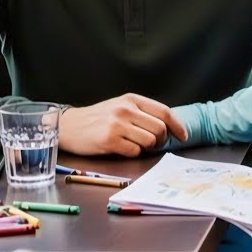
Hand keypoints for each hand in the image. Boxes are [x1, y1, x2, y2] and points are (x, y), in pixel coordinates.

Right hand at [58, 94, 188, 156]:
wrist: (69, 126)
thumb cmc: (98, 119)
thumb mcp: (120, 106)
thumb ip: (142, 113)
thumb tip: (169, 127)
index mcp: (131, 99)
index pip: (164, 112)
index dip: (177, 126)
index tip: (183, 137)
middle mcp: (125, 109)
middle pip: (160, 129)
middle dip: (162, 140)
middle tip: (154, 144)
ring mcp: (117, 124)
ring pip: (150, 141)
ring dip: (147, 147)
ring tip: (135, 144)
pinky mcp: (109, 140)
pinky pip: (135, 151)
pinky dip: (132, 153)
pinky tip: (122, 148)